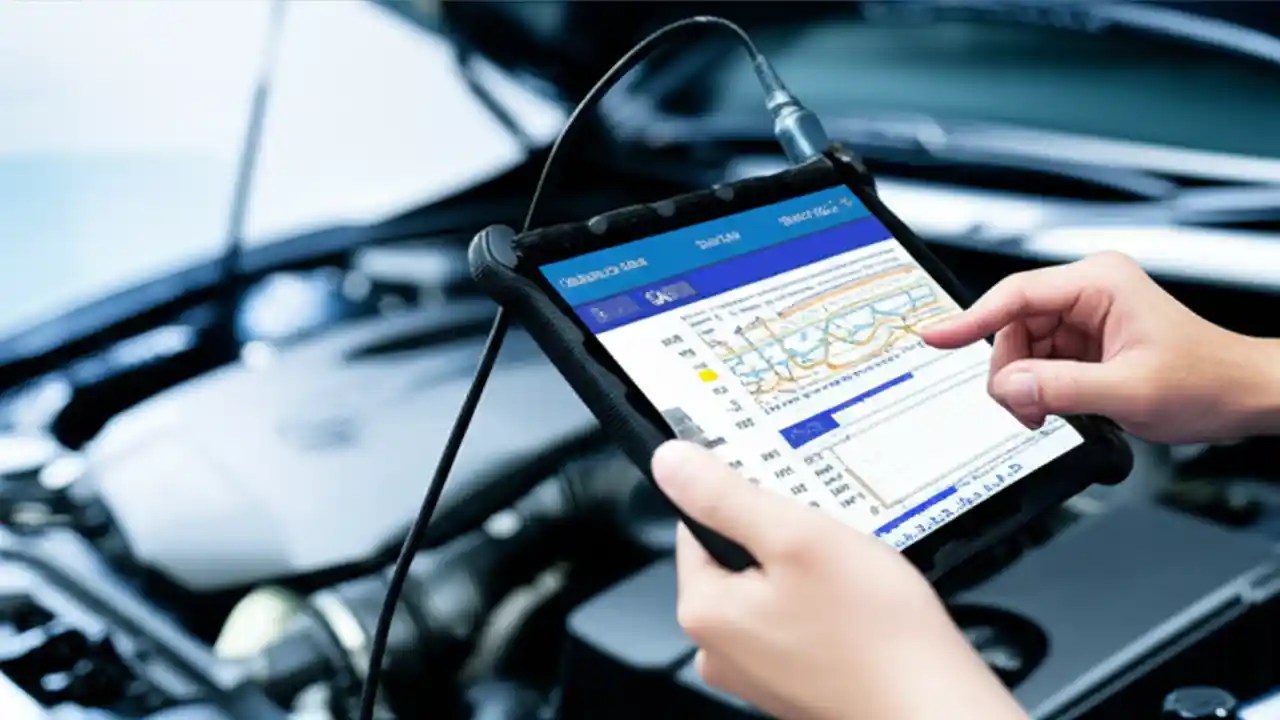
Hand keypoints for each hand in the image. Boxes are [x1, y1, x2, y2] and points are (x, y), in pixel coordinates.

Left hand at [652, 441, 1026, 719]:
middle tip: (828, 539)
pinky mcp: (796, 682)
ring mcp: (759, 671)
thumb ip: (726, 496)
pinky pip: (799, 621)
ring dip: (807, 571)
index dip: (745, 501)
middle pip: (735, 558)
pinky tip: (859, 607)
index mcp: (705, 612)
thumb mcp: (797, 537)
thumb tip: (671, 463)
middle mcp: (721, 650)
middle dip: (782, 538)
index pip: (696, 525)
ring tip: (850, 575)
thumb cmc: (877, 636)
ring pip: (772, 589)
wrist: (935, 710)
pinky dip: (826, 606)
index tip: (785, 500)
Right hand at [921, 252, 1279, 443]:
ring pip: (1022, 348)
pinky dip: (1041, 389)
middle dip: (1012, 372)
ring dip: (1027, 385)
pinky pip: (1039, 362)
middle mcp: (1088, 291)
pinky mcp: (1085, 341)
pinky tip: (1064, 405)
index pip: (1015, 296)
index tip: (935, 337)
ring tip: (1056, 411)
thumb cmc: (1206, 381)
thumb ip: (1061, 389)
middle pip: (1012, 327)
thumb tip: (1007, 386)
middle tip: (1029, 409)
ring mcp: (1085, 316)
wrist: (1241, 395)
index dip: (969, 319)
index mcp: (1098, 282)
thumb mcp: (1130, 392)